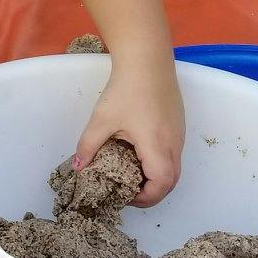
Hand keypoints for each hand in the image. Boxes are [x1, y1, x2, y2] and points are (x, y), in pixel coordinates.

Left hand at [75, 59, 184, 205]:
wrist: (147, 59)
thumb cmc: (126, 88)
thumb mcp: (102, 119)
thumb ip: (89, 146)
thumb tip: (78, 167)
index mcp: (156, 145)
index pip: (161, 184)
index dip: (146, 198)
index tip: (126, 197)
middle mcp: (174, 143)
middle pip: (171, 181)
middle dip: (152, 192)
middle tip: (128, 192)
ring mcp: (179, 134)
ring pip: (174, 167)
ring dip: (156, 177)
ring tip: (132, 175)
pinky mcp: (178, 125)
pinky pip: (173, 153)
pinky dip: (160, 163)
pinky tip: (139, 154)